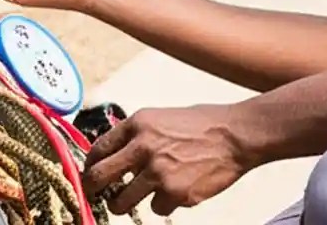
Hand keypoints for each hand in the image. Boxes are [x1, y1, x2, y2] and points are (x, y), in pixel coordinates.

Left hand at [80, 104, 254, 216]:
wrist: (236, 135)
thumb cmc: (203, 124)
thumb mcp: (162, 118)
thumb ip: (137, 135)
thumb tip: (114, 156)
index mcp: (138, 124)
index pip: (98, 149)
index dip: (90, 166)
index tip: (91, 175)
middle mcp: (143, 147)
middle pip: (99, 178)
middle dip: (93, 190)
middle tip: (96, 195)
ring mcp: (158, 173)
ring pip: (121, 203)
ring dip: (123, 205)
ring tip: (132, 200)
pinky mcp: (175, 194)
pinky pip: (156, 209)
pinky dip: (164, 204)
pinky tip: (178, 190)